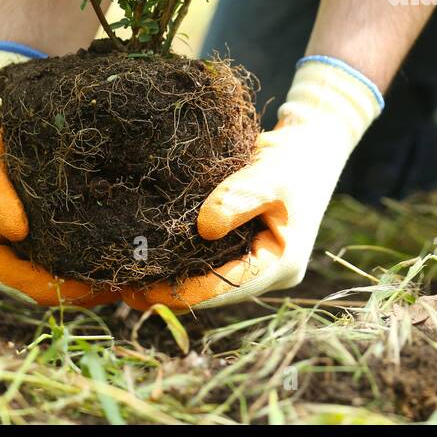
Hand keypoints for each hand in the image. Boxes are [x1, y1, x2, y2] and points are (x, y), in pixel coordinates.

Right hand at [0, 45, 118, 306]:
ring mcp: (28, 249)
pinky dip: (104, 256)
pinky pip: (79, 257)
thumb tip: (15, 229)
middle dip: (93, 289)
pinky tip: (136, 247)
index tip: (107, 284)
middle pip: (55, 290)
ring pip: (70, 278)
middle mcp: (6, 258)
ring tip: (143, 269)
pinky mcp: (51, 235)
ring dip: (102, 277)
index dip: (68, 292)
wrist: (9, 110)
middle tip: (138, 281)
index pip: (31, 288)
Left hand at [121, 56, 381, 310]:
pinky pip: (213, 263)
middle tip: (125, 290)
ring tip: (130, 280)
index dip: (185, 292)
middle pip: (216, 291)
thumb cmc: (295, 159)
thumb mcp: (270, 175)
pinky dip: (184, 263)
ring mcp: (259, 262)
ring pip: (212, 280)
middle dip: (174, 292)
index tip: (144, 290)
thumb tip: (203, 228)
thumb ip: (239, 198)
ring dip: (176, 280)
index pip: (227, 287)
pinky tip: (153, 260)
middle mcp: (271, 271)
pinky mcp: (247, 248)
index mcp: (283, 263)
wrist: (311, 144)